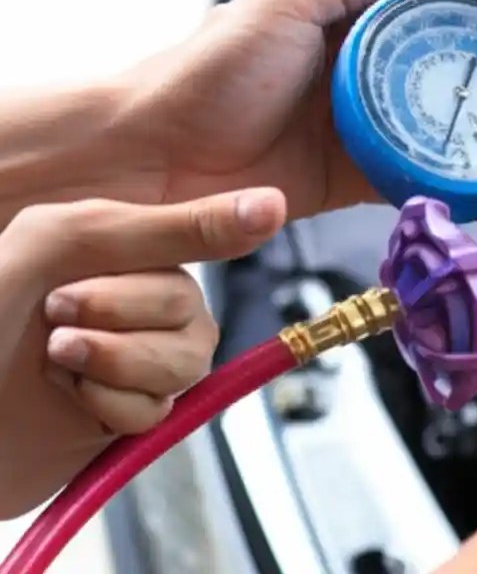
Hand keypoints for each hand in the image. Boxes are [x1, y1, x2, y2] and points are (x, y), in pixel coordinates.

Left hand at [0, 188, 284, 517]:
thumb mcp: (69, 242)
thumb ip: (177, 225)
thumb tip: (276, 203)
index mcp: (121, 248)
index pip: (198, 252)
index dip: (141, 281)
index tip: (74, 286)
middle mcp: (134, 301)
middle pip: (195, 315)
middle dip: (124, 324)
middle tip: (57, 321)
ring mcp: (133, 360)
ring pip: (189, 365)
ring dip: (119, 367)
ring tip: (59, 362)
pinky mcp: (126, 416)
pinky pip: (163, 411)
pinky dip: (110, 409)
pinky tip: (70, 399)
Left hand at [118, 0, 476, 217]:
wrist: (158, 155)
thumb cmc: (211, 69)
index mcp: (346, 22)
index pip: (425, 14)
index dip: (469, 21)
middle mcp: (356, 75)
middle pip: (436, 77)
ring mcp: (355, 129)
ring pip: (429, 131)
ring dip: (464, 137)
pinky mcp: (350, 181)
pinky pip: (406, 178)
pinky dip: (435, 182)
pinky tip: (464, 181)